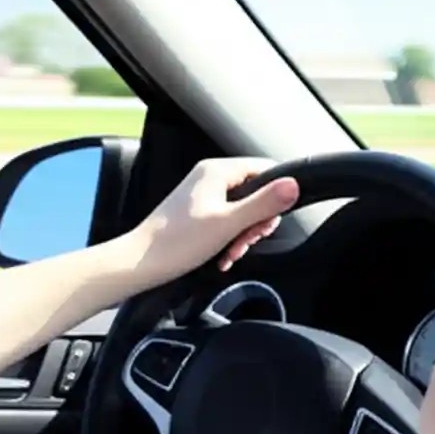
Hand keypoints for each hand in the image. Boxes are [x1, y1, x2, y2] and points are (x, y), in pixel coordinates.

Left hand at [126, 157, 299, 282]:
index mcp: (216, 171)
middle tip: (246, 241)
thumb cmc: (178, 242)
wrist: (140, 263)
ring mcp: (201, 195)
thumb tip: (294, 185)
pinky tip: (222, 256)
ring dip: (242, 235)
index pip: (264, 170)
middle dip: (255, 222)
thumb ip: (264, 204)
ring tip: (230, 253)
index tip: (267, 222)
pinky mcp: (195, 213)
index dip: (274, 197)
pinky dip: (228, 239)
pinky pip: (225, 221)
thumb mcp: (229, 223)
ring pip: (240, 211)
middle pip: (254, 193)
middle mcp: (208, 178)